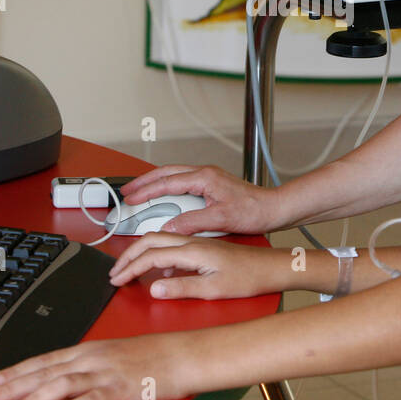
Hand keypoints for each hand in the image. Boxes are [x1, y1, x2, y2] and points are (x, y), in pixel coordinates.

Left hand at [0, 333, 182, 399]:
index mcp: (90, 349)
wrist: (183, 354)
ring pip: (62, 385)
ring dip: (35, 398)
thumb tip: (63, 377)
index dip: (16, 370)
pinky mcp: (120, 389)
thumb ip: (88, 364)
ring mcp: (106, 373)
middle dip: (14, 386)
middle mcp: (92, 359)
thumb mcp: (114, 354)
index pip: (44, 360)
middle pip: (45, 373)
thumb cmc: (154, 355)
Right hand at [109, 232, 292, 298]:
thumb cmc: (251, 276)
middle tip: (114, 269)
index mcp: (194, 248)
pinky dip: (156, 247)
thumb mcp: (216, 288)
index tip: (118, 279)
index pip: (152, 254)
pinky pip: (172, 238)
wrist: (274, 265)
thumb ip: (182, 287)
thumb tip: (154, 288)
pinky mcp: (203, 242)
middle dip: (128, 252)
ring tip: (126, 260)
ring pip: (160, 233)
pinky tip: (158, 262)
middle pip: (150, 237)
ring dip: (139, 245)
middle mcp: (194, 238)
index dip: (131, 267)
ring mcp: (198, 238)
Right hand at [120, 165, 283, 234]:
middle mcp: (205, 173)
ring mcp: (208, 177)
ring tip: (140, 193)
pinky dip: (168, 187)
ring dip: (155, 183)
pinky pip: (183, 182)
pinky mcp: (212, 184)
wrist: (273, 209)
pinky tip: (164, 196)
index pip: (167, 182)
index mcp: (204, 177)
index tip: (131, 198)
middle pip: (166, 173)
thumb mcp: (220, 220)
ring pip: (173, 175)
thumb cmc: (253, 211)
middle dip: (144, 181)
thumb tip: (169, 227)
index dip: (146, 191)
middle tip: (127, 191)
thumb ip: (191, 222)